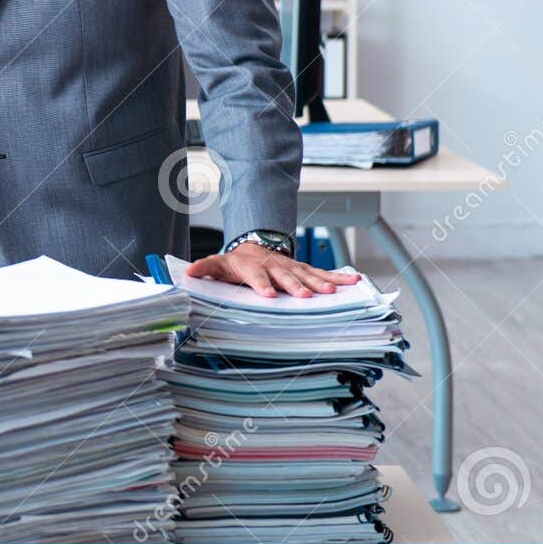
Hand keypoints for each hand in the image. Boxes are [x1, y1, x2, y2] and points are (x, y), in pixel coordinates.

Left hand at [184, 241, 360, 297]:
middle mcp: (275, 266)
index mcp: (253, 267)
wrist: (253, 247)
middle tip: (306, 296)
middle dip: (296, 286)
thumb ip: (205, 268)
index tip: (268, 295)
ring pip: (307, 274)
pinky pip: (323, 273)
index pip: (256, 277)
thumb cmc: (236, 262)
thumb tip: (188, 273)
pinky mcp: (304, 269)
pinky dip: (338, 277)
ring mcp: (292, 267)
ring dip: (320, 283)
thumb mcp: (218, 264)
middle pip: (286, 277)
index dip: (262, 285)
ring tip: (333, 292)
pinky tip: (354, 280)